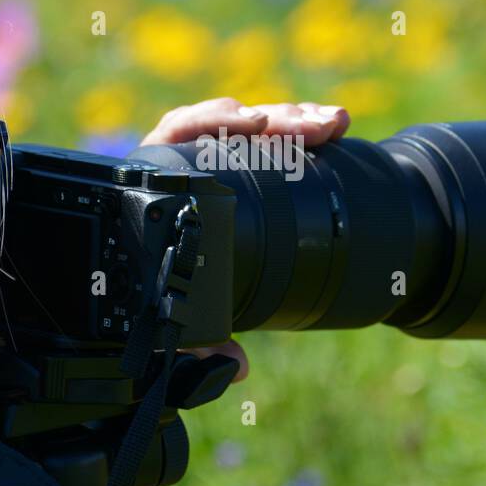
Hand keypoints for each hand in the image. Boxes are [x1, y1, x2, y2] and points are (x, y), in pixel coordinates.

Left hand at [139, 96, 351, 381]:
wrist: (150, 299)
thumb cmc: (157, 300)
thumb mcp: (178, 323)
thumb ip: (200, 344)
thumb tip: (237, 366)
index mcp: (156, 188)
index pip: (178, 134)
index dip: (213, 123)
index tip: (252, 124)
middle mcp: (185, 165)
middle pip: (229, 124)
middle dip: (277, 120)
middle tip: (314, 128)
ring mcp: (218, 161)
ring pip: (258, 127)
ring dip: (297, 120)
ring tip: (335, 123)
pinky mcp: (246, 165)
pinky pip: (275, 140)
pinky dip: (303, 133)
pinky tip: (334, 129)